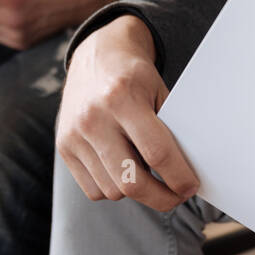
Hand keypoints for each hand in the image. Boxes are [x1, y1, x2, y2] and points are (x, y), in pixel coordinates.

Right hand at [56, 14, 198, 211]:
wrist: (96, 56)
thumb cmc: (133, 75)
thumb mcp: (158, 90)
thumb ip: (170, 129)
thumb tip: (187, 173)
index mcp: (122, 97)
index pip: (157, 152)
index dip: (179, 177)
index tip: (191, 187)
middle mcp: (93, 118)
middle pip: (131, 181)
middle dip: (161, 198)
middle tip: (176, 196)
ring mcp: (74, 135)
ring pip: (112, 191)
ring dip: (137, 192)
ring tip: (150, 176)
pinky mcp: (63, 147)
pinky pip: (93, 190)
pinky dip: (113, 189)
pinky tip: (124, 171)